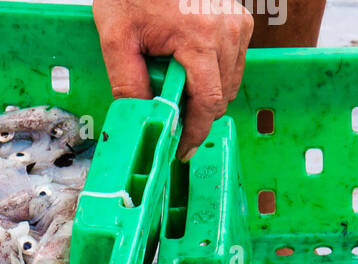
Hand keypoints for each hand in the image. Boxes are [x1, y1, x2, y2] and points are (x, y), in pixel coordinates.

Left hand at [92, 0, 253, 160]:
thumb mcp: (116, 39)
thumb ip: (127, 84)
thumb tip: (141, 121)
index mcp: (200, 38)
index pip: (208, 103)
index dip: (195, 133)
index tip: (181, 149)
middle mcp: (228, 30)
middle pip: (221, 97)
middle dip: (196, 115)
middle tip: (169, 115)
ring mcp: (238, 23)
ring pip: (229, 83)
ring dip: (204, 94)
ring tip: (173, 83)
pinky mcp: (240, 19)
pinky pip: (232, 62)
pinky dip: (212, 74)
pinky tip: (186, 67)